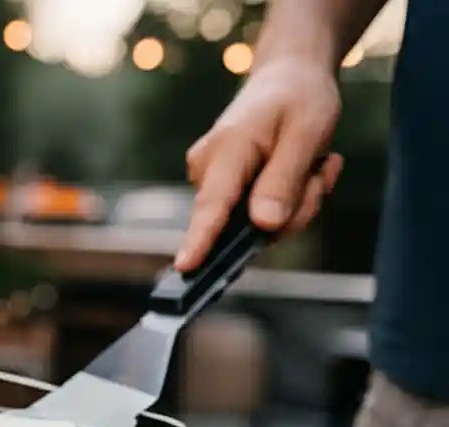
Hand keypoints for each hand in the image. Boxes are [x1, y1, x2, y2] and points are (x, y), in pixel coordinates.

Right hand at [176, 60, 345, 271]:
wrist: (288, 76)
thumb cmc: (300, 98)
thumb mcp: (306, 133)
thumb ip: (283, 180)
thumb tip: (264, 225)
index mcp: (227, 150)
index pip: (212, 204)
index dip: (200, 239)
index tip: (185, 266)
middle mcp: (207, 169)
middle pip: (246, 224)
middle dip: (295, 209)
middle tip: (324, 171)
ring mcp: (212, 180)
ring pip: (258, 223)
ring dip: (298, 203)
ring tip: (317, 165)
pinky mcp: (223, 189)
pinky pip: (259, 215)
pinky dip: (289, 201)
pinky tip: (306, 171)